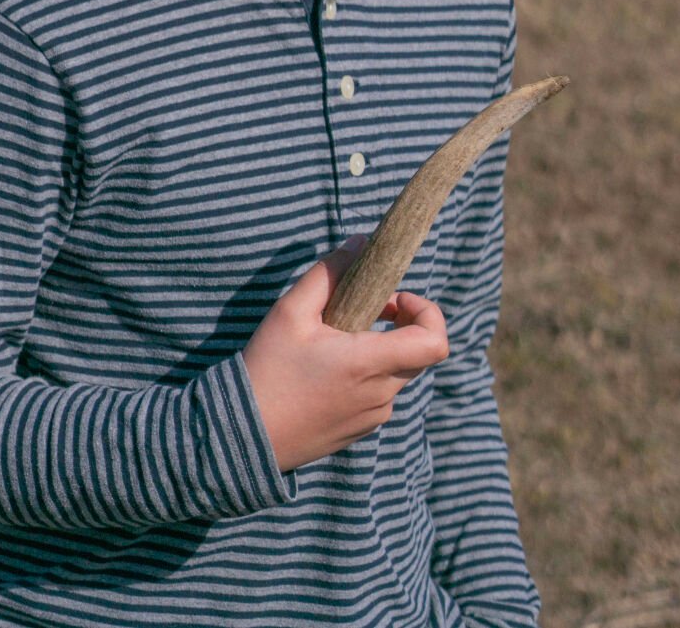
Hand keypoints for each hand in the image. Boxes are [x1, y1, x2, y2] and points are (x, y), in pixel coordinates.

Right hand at [240, 235, 448, 473]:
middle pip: (419, 352)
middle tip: (367, 309)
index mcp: (369, 364)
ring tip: (337, 341)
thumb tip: (361, 243)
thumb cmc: (268, 369)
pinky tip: (329, 370)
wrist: (243, 436)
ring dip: (382, 348)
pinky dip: (368, 374)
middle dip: (402, 323)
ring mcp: (372, 417)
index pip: (435, 342)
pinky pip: (380, 394)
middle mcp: (380, 395)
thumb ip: (329, 272)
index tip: (395, 298)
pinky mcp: (360, 431)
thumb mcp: (291, 311)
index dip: (427, 312)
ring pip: (398, 373)